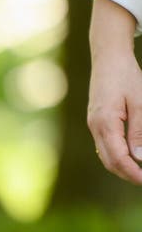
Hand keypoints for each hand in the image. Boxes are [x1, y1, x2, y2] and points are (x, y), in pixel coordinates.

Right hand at [87, 0, 141, 184]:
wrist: (108, 57)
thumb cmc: (126, 76)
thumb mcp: (139, 101)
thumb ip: (139, 131)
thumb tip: (139, 157)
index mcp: (105, 123)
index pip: (118, 158)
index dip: (133, 173)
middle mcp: (95, 127)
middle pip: (110, 162)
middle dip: (127, 174)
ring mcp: (93, 125)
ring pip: (106, 156)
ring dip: (121, 166)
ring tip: (139, 171)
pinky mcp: (95, 122)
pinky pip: (104, 146)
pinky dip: (116, 156)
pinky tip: (129, 156)